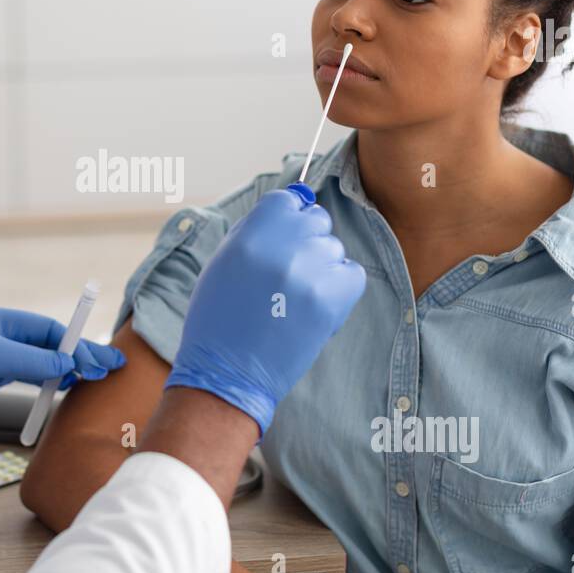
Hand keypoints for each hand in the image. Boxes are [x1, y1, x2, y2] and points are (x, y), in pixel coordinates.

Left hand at [0, 307, 124, 448]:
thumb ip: (33, 362)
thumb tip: (69, 364)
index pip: (49, 330)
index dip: (77, 345)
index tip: (101, 360)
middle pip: (48, 345)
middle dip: (80, 355)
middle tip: (111, 367)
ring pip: (39, 362)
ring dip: (66, 370)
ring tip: (94, 378)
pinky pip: (26, 377)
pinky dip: (47, 382)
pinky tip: (62, 388)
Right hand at [166, 188, 365, 434]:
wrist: (228, 372)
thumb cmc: (220, 317)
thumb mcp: (224, 261)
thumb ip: (257, 228)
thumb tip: (295, 202)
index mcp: (250, 235)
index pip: (288, 200)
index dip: (287, 219)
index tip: (281, 238)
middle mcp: (281, 248)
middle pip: (316, 220)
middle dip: (306, 241)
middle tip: (287, 274)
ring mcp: (309, 274)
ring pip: (334, 248)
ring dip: (321, 267)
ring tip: (295, 297)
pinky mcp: (331, 301)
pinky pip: (352, 274)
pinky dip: (340, 286)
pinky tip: (315, 304)